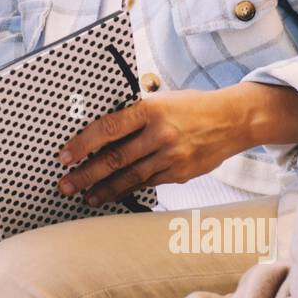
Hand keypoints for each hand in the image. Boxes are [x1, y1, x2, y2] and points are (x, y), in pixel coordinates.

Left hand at [55, 88, 251, 206]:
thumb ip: (134, 115)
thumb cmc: (191, 107)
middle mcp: (159, 133)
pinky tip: (112, 194)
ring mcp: (171, 156)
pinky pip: (147, 184)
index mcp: (150, 109)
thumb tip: (99, 134)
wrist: (233, 120)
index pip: (107, 128)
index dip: (82, 144)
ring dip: (103, 189)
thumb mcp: (160, 101)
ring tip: (85, 197)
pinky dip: (127, 190)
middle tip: (66, 185)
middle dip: (86, 175)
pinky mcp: (180, 173)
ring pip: (129, 177)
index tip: (64, 157)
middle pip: (114, 159)